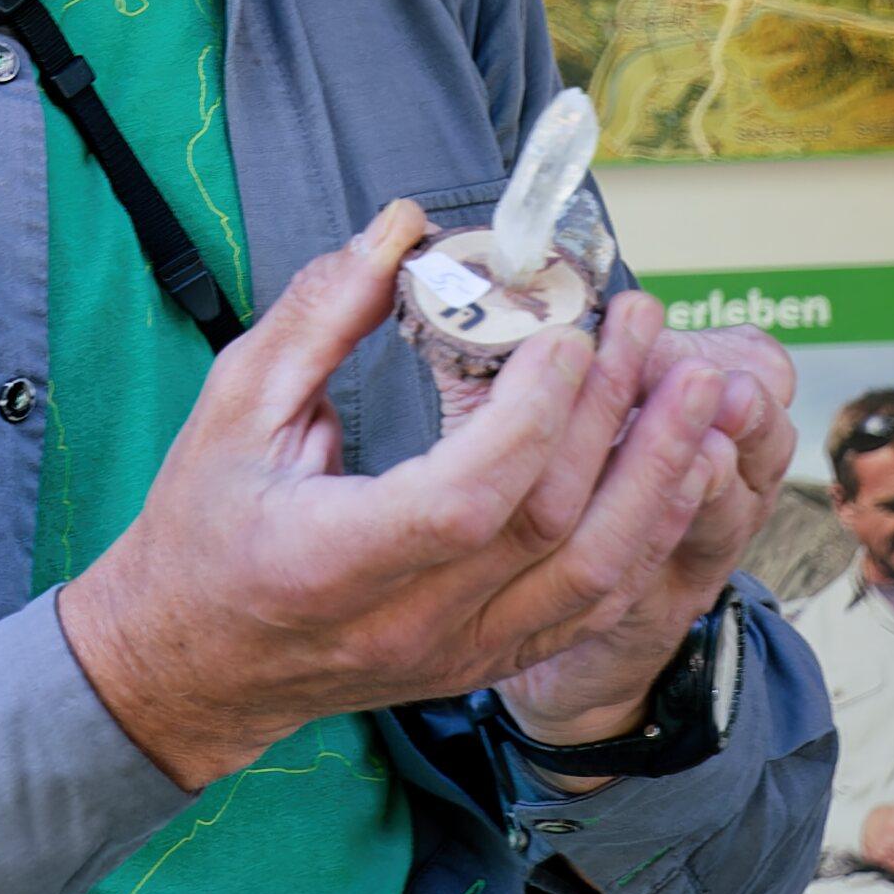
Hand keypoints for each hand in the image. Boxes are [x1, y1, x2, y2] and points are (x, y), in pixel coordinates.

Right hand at [55, 205, 736, 790]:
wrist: (194, 668)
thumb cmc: (202, 529)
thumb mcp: (233, 408)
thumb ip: (319, 315)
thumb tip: (402, 226)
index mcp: (328, 562)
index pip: (461, 502)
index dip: (529, 419)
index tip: (564, 334)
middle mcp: (404, 624)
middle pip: (549, 529)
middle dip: (615, 418)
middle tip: (647, 323)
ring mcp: (456, 653)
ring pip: (595, 577)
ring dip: (659, 478)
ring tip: (699, 390)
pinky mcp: (487, 661)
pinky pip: (594, 606)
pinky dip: (650, 535)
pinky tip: (684, 467)